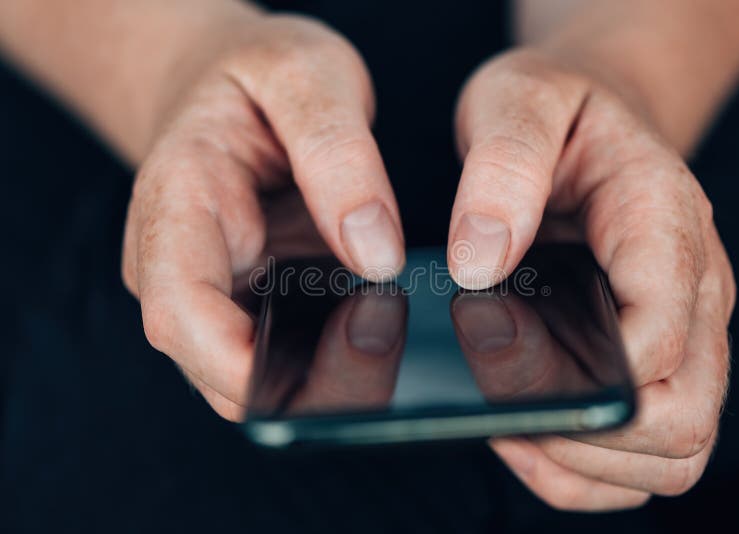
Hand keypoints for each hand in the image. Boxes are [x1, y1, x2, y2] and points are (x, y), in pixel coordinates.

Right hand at [121, 14, 404, 418]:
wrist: (226, 81)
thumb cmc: (254, 73)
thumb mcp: (302, 73)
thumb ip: (337, 155)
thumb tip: (375, 253)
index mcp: (175, 206)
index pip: (180, 313)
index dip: (240, 362)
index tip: (326, 361)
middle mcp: (179, 267)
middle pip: (218, 368)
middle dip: (301, 384)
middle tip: (386, 335)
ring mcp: (212, 292)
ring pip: (251, 378)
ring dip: (318, 380)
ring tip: (386, 329)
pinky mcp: (246, 301)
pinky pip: (277, 356)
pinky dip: (325, 360)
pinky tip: (371, 329)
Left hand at [449, 49, 734, 509]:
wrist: (591, 118)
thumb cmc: (558, 110)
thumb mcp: (518, 100)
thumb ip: (504, 166)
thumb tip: (481, 261)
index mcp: (664, 222)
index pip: (659, 335)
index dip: (585, 373)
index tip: (497, 355)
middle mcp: (692, 288)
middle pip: (683, 418)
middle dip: (592, 436)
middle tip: (504, 408)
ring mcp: (681, 331)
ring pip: (675, 453)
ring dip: (593, 464)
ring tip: (512, 429)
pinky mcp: (658, 358)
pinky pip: (647, 454)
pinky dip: (590, 469)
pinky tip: (529, 438)